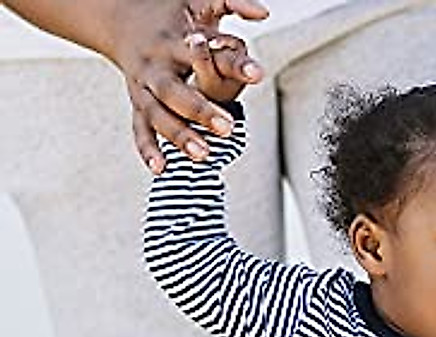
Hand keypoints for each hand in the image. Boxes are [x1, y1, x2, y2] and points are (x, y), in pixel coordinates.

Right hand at [109, 0, 268, 172]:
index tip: (258, 74)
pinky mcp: (137, 105)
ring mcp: (143, 88)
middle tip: (228, 127)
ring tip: (203, 153)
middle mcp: (155, 66)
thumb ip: (230, 3)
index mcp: (172, 40)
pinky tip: (162, 169)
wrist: (119, 20)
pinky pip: (139, 129)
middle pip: (175, 91)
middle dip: (201, 109)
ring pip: (157, 114)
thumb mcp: (197, 2)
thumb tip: (264, 13)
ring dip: (179, 134)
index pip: (204, 53)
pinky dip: (148, 149)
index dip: (231, 62)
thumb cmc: (170, 15)